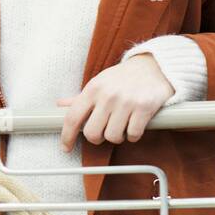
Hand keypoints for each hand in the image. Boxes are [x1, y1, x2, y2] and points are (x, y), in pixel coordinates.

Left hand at [56, 54, 173, 152]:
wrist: (154, 67)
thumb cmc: (123, 77)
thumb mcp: (99, 82)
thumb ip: (80, 97)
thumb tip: (61, 105)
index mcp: (93, 89)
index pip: (73, 117)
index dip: (67, 136)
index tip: (66, 147)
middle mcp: (107, 96)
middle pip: (92, 133)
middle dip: (97, 138)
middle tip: (104, 132)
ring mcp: (126, 102)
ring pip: (113, 137)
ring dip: (117, 137)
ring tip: (121, 126)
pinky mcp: (144, 108)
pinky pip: (133, 135)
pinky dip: (133, 135)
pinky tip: (134, 126)